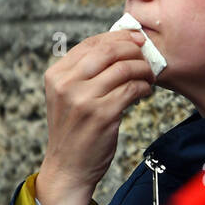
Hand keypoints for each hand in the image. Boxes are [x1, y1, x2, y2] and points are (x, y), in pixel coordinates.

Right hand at [35, 31, 154, 204]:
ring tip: (149, 76)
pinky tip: (145, 92)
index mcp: (56, 75)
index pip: (91, 43)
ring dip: (143, 69)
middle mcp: (66, 84)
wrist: (67, 167)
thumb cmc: (73, 131)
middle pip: (109, 51)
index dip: (118, 37)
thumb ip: (84, 73)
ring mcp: (83, 99)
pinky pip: (132, 89)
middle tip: (147, 56)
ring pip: (124, 68)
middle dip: (134, 49)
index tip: (136, 39)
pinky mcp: (103, 114)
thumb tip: (119, 46)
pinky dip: (144, 87)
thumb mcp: (67, 96)